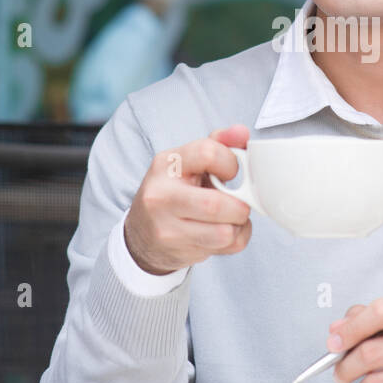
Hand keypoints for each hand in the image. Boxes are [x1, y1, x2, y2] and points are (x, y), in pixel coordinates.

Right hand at [123, 124, 252, 274]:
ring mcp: (167, 227)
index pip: (208, 154)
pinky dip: (237, 239)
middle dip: (240, 205)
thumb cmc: (172, 192)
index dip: (231, 163)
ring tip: (230, 217)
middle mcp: (162, 195)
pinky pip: (227, 247)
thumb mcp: (188, 162)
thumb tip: (241, 132)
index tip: (231, 172)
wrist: (142, 234)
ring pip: (225, 232)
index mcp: (167, 164)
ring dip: (238, 224)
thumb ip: (218, 144)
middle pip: (216, 204)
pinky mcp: (178, 251)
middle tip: (239, 202)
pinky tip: (224, 230)